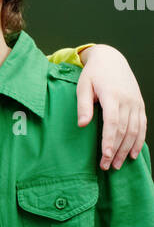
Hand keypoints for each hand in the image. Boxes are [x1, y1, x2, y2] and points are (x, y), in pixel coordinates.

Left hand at [77, 45, 146, 168]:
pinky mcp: (140, 105)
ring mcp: (136, 103)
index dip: (109, 140)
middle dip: (115, 150)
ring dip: (126, 149)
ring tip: (117, 164)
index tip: (104, 155)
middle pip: (124, 130)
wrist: (112, 59)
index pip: (112, 122)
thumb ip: (83, 105)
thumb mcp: (83, 86)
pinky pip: (143, 125)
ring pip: (135, 130)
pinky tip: (133, 154)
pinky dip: (139, 141)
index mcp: (112, 95)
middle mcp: (127, 100)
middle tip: (106, 166)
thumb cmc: (93, 74)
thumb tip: (82, 125)